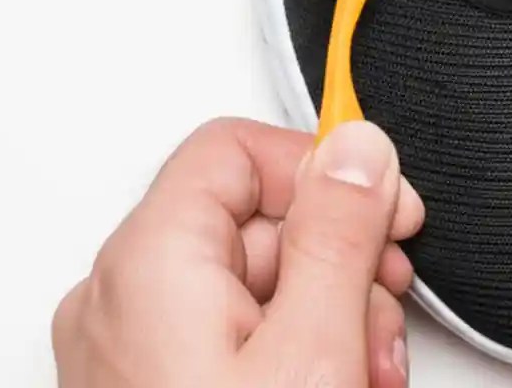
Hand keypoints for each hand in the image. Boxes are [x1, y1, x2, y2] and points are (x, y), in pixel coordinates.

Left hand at [53, 119, 424, 387]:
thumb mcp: (312, 350)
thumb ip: (337, 237)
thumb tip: (358, 149)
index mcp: (148, 264)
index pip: (236, 149)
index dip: (324, 169)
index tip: (388, 210)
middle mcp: (123, 299)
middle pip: (256, 222)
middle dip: (342, 264)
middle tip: (383, 316)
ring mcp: (131, 351)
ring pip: (256, 284)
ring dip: (331, 317)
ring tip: (365, 374)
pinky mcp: (150, 386)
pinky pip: (233, 337)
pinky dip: (293, 352)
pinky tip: (336, 384)